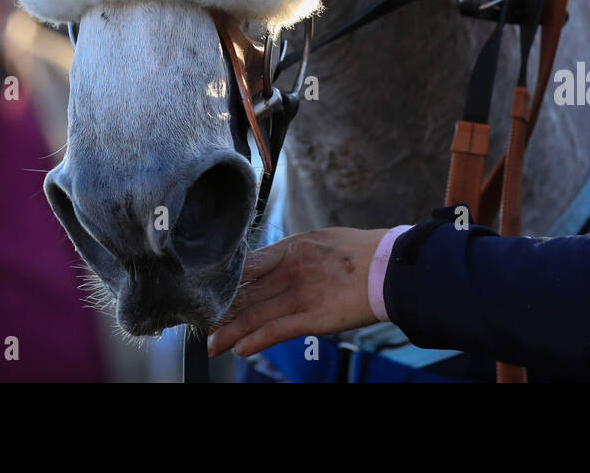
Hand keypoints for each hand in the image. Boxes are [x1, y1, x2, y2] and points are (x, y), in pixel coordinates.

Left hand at [206, 227, 389, 359]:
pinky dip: (257, 339)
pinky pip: (279, 329)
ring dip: (231, 332)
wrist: (389, 267)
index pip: (249, 264)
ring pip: (257, 314)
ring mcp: (302, 293)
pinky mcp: (315, 316)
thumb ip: (293, 253)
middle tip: (200, 323)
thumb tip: (272, 262)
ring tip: (211, 344)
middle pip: (247, 292)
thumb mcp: (320, 240)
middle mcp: (292, 268)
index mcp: (293, 246)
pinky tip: (241, 348)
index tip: (209, 291)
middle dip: (222, 310)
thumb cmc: (359, 252)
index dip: (226, 281)